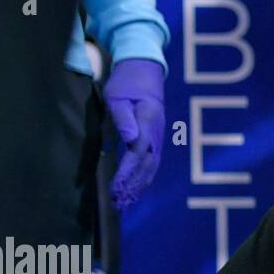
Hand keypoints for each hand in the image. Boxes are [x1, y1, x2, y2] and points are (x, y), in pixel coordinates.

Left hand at [104, 58, 164, 210]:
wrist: (145, 70)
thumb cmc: (126, 81)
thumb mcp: (118, 94)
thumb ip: (123, 118)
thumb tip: (129, 139)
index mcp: (146, 121)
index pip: (137, 152)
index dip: (127, 171)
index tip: (116, 186)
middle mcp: (155, 133)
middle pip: (147, 165)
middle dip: (133, 185)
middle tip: (119, 202)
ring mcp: (158, 138)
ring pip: (151, 168)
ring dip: (139, 186)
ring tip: (126, 202)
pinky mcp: (155, 141)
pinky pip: (152, 164)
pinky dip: (144, 180)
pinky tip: (135, 191)